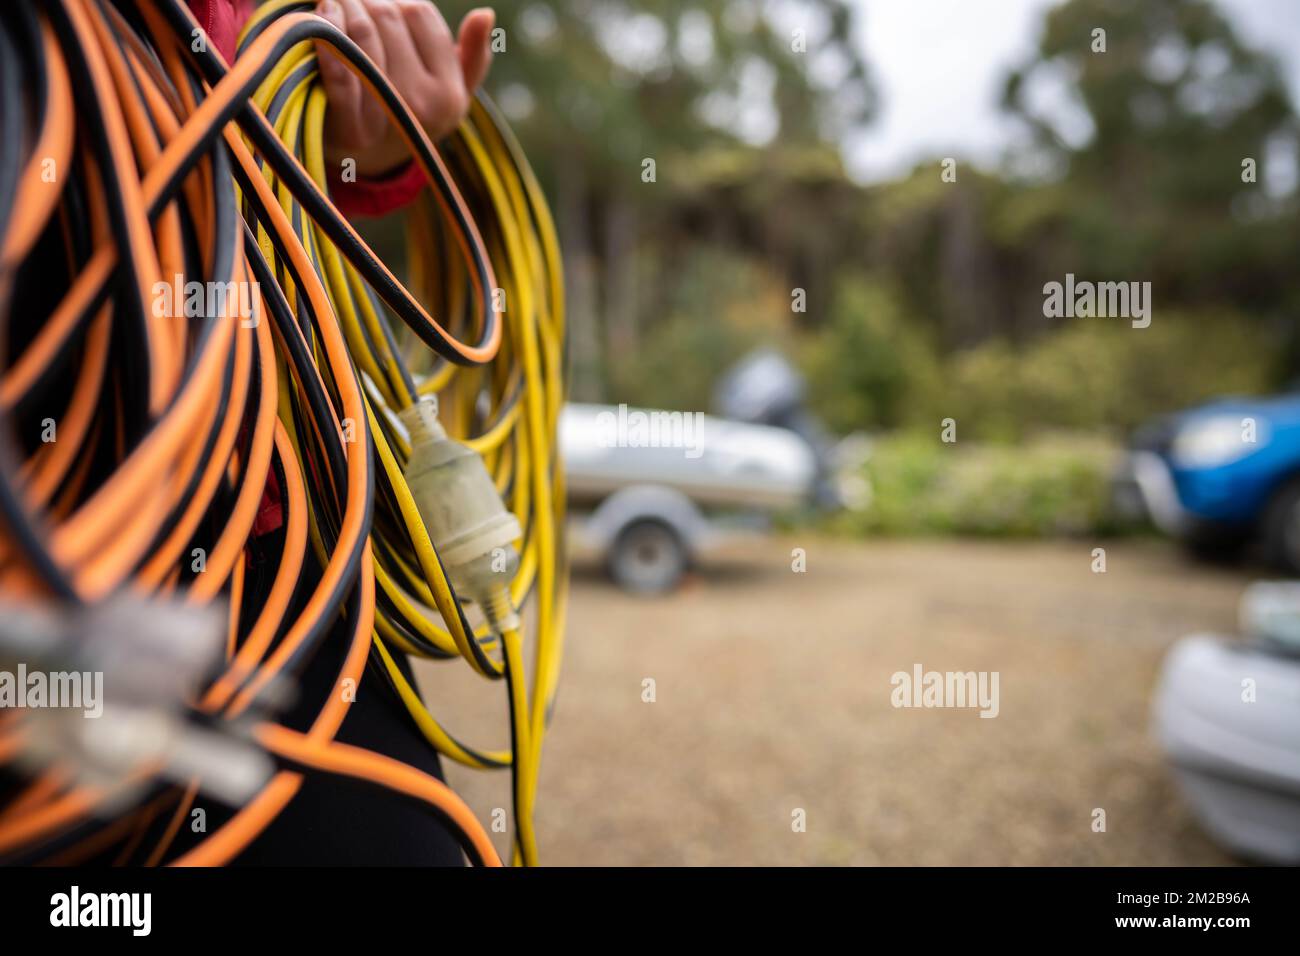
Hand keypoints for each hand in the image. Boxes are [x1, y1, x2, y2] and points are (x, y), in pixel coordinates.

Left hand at [314, 0, 494, 177]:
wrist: (366, 163)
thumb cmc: (408, 115)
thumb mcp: (448, 95)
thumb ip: (471, 57)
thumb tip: (484, 14)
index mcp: (449, 93)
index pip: (420, 13)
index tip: (380, 4)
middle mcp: (423, 104)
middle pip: (389, 17)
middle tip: (351, 0)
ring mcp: (386, 115)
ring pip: (362, 33)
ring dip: (341, 6)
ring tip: (332, 4)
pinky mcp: (349, 127)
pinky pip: (337, 70)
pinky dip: (325, 37)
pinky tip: (320, 18)